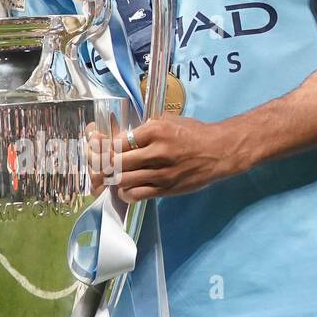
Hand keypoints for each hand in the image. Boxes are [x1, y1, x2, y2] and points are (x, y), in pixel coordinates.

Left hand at [85, 115, 252, 201]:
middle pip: (116, 161)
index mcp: (155, 131)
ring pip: (123, 180)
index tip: (96, 146)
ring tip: (105, 178)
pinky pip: (137, 194)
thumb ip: (145, 130)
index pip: (118, 141)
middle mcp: (157, 152)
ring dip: (110, 180)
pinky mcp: (166, 188)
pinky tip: (124, 189)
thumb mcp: (168, 122)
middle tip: (96, 165)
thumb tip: (119, 137)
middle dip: (101, 164)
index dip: (102, 145)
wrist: (220, 151)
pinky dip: (125, 193)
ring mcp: (161, 172)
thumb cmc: (193, 134)